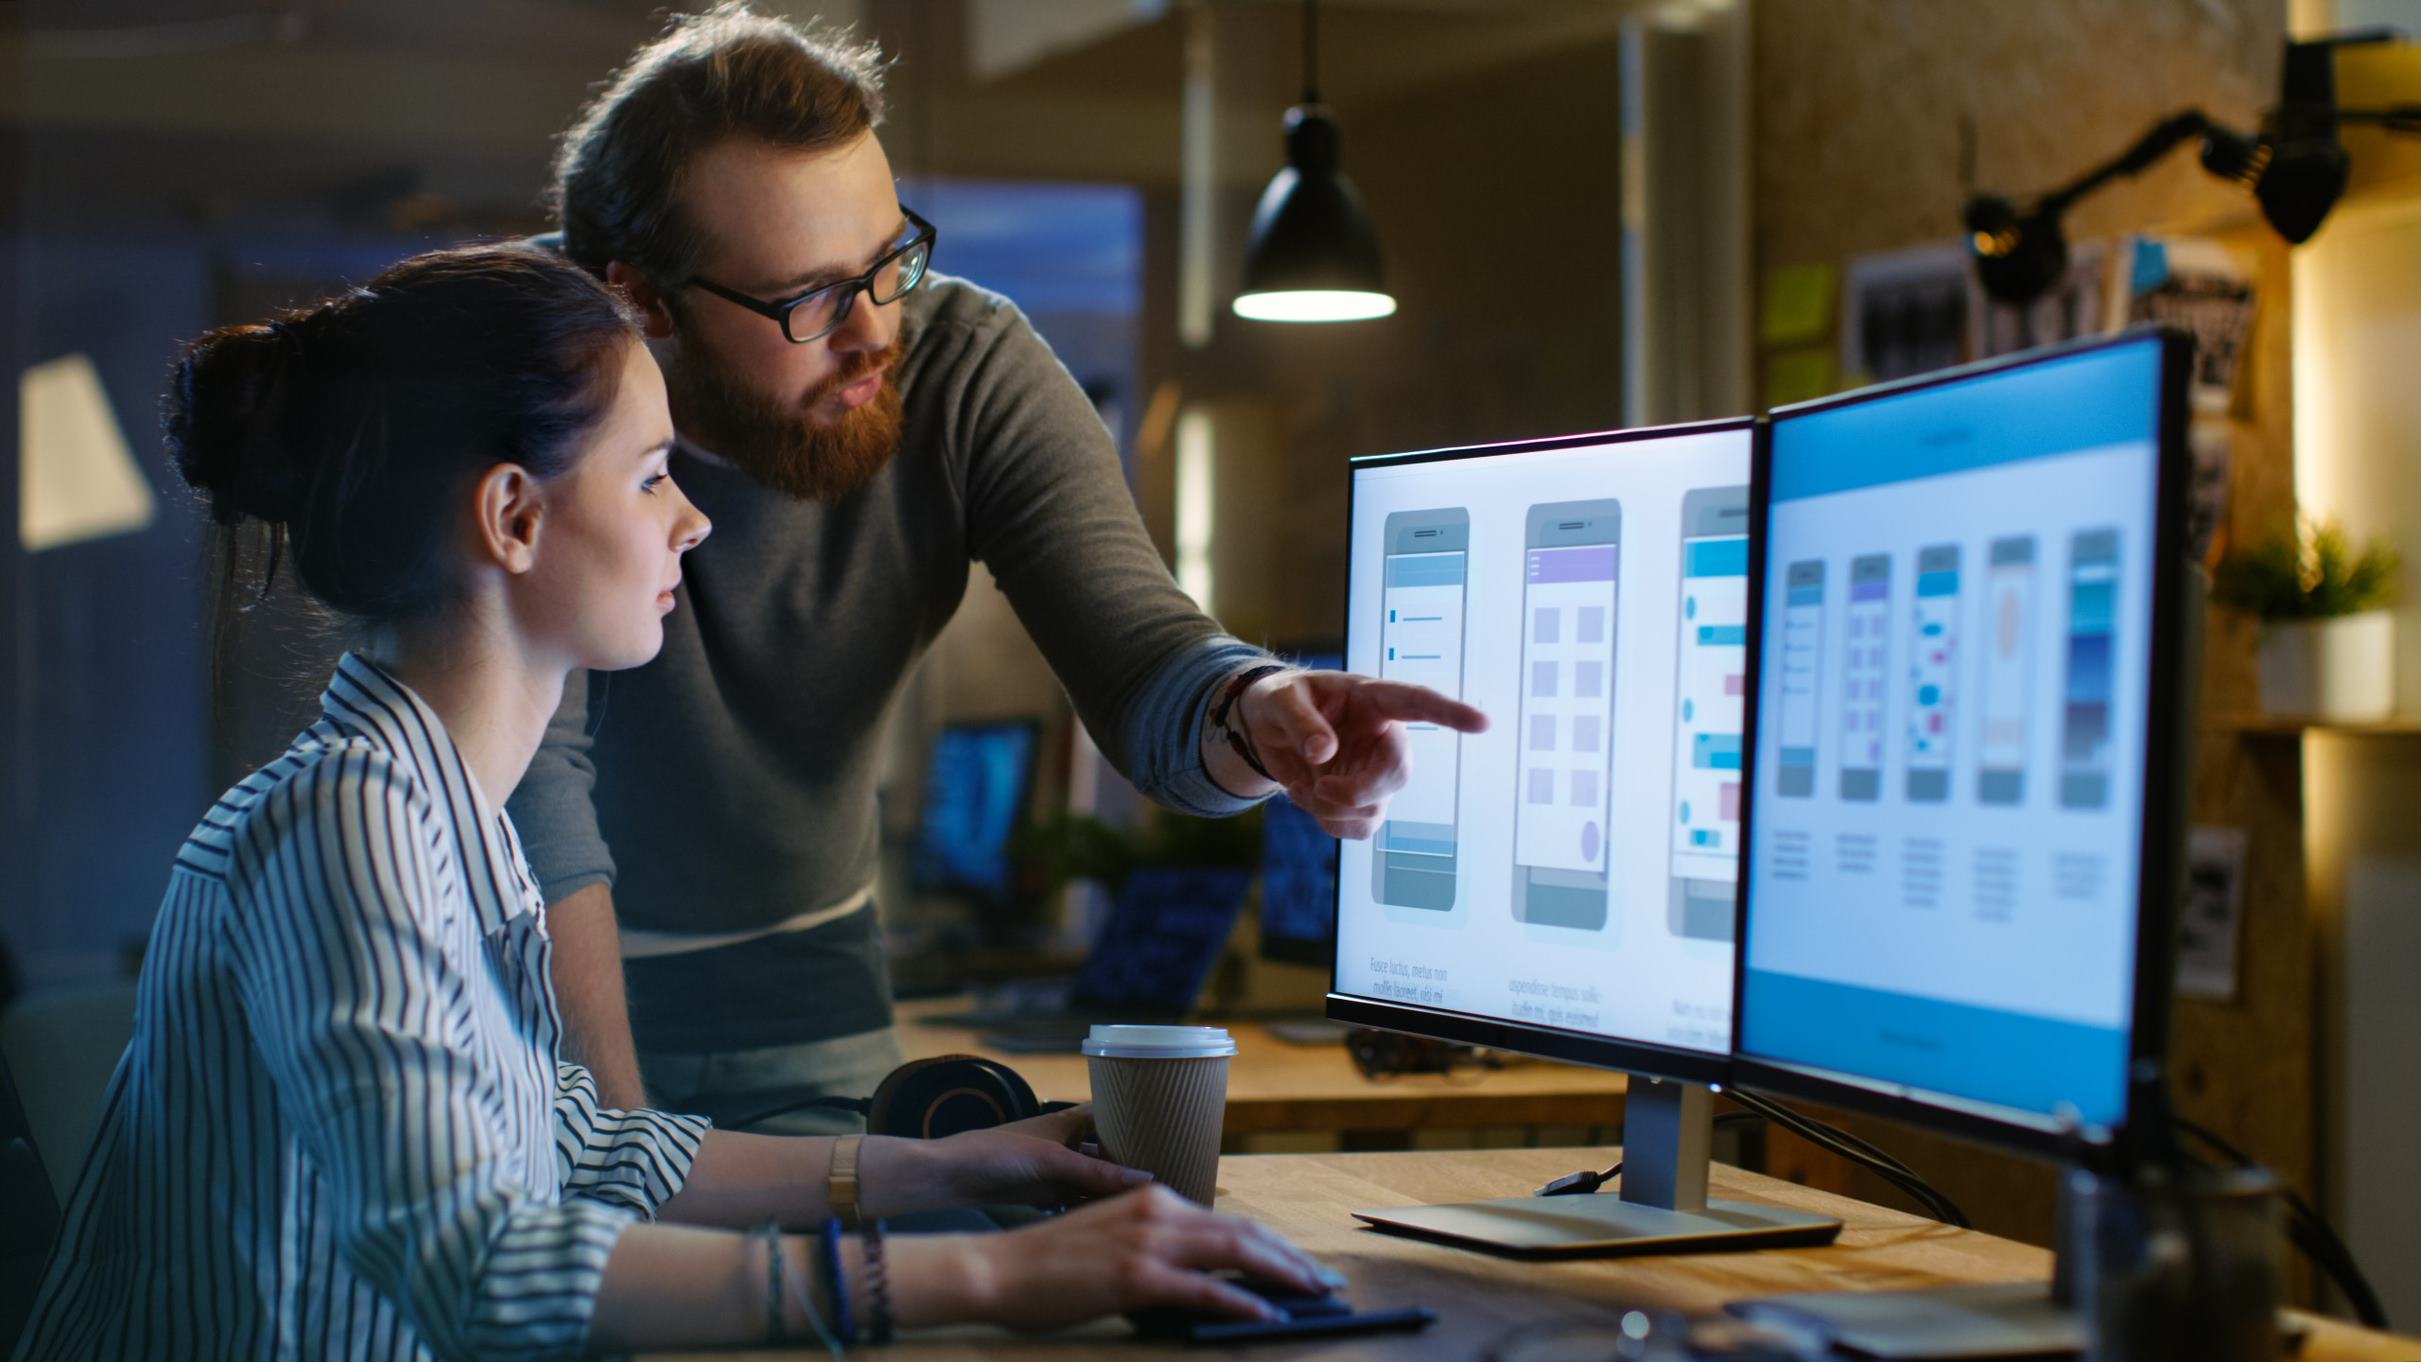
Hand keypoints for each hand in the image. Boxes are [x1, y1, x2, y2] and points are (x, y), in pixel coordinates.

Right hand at [899, 1185, 1343, 1330]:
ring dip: (1282, 1274)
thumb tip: (1201, 1271)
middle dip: (1291, 1258)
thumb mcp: (1112, 1238)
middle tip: (1324, 1282)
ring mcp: (1148, 1242)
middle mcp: (1158, 1210)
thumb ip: (1157, 1243)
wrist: (999, 1268)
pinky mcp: (1136, 1276)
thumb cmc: (1050, 1263)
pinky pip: (1204, 1291)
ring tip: (1312, 1294)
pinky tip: (1266, 1316)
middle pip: (1244, 1232)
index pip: (1229, 1221)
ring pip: (1235, 1252)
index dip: (1273, 1244)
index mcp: (1154, 1199)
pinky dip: (1241, 1302)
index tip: (1303, 1265)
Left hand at [917, 1104, 1150, 1209]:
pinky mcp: (1046, 1191)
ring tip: (1152, 1200)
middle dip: (1136, 1159)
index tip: (1172, 1128)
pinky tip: (1118, 1217)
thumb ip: (1097, 1173)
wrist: (948, 1178)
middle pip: (1111, 1147)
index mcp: (1070, 1119)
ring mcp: (1057, 1167)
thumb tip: (1147, 1179)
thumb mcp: (1052, 1162)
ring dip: (1117, 1186)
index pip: (1115, 1111)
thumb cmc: (995, 1154)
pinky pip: (1081, 1196)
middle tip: (1171, 1172)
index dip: (1141, 1117)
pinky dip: (1096, 1205)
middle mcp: (1067, 1140)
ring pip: (1097, 1176)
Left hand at [1238, 670, 1487, 838]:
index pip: (1417, 702)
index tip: (1483, 723)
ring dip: (1335, 810)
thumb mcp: (1279, 699)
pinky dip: (1330, 822)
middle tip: (1320, 790)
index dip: (1451, 714)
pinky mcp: (1361, 798)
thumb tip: (1324, 753)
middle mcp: (1382, 736)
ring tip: (1303, 786)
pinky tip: (1307, 795)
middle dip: (1360, 792)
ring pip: (1376, 808)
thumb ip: (1301, 722)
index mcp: (1370, 699)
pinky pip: (1360, 827)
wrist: (1265, 728)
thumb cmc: (1279, 700)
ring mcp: (1374, 770)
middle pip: (1397, 773)